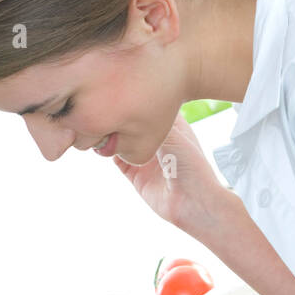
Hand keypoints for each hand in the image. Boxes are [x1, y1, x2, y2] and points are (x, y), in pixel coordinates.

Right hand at [111, 111, 231, 231]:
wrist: (191, 202)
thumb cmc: (191, 166)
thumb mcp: (172, 135)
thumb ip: (149, 121)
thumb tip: (129, 106)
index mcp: (173, 128)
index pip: (153, 108)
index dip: (140, 100)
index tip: (125, 92)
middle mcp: (158, 142)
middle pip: (134, 125)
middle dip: (123, 118)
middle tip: (110, 108)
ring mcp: (146, 159)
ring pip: (123, 142)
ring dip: (113, 135)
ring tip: (103, 125)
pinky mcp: (136, 176)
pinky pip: (118, 162)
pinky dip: (109, 153)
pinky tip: (104, 145)